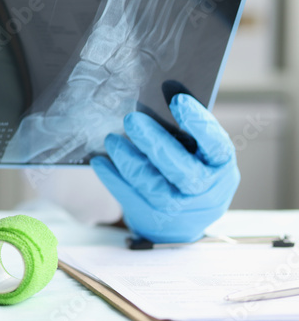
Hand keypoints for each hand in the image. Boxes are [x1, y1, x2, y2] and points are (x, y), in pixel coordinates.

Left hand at [90, 93, 239, 243]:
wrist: (183, 220)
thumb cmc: (190, 168)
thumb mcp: (199, 153)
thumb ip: (185, 132)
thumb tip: (155, 100)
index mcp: (221, 166)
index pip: (217, 145)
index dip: (200, 123)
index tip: (178, 100)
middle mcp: (206, 190)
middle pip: (181, 168)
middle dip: (155, 142)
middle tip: (131, 119)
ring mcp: (180, 208)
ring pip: (153, 185)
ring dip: (129, 160)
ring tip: (111, 139)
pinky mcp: (153, 217)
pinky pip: (130, 197)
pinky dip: (113, 178)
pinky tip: (100, 161)